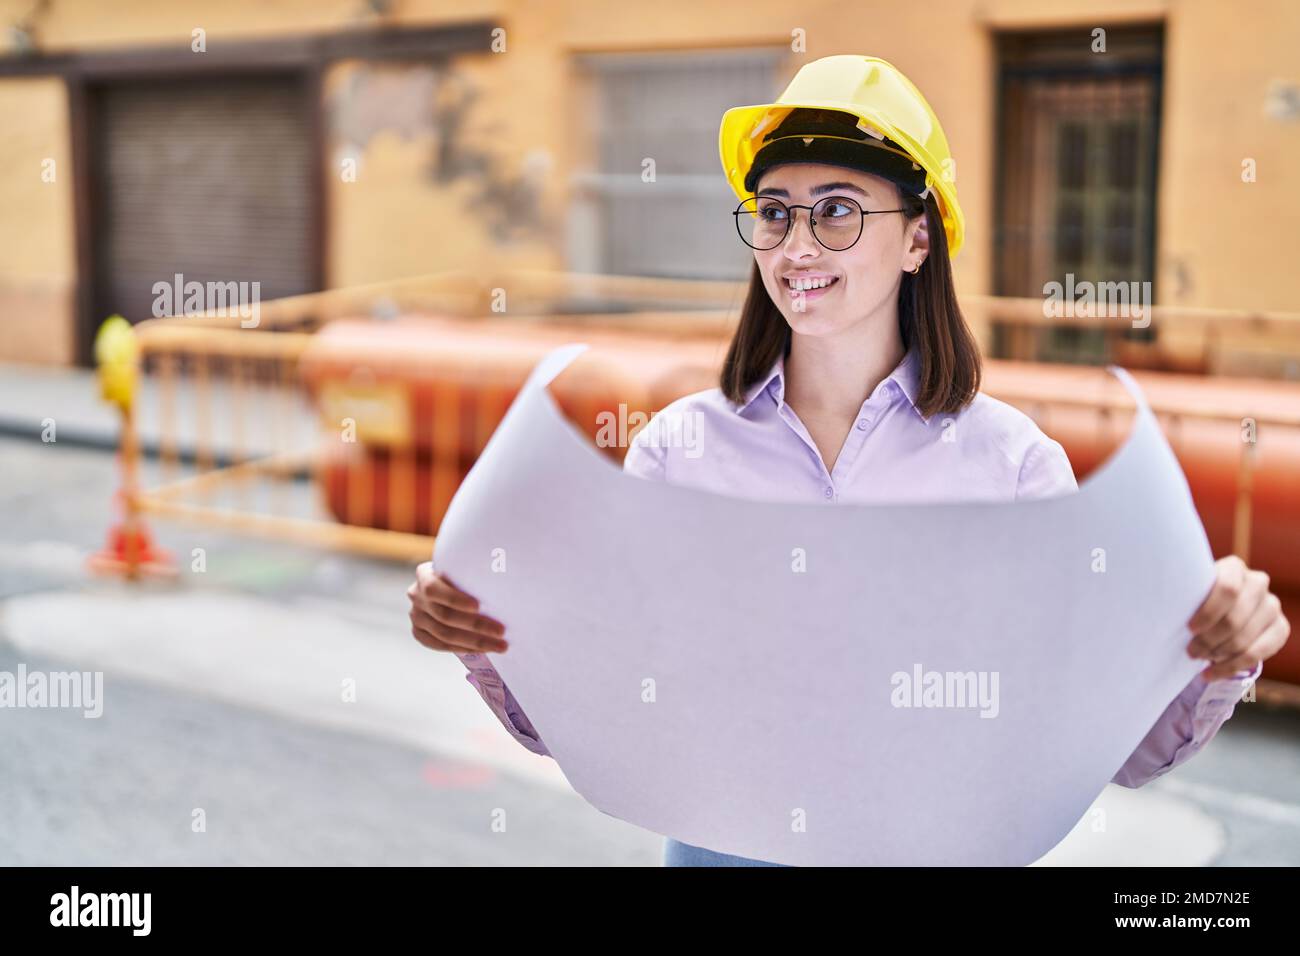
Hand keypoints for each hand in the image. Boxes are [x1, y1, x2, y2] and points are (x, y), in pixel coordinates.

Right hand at [408, 561, 508, 654]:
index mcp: (424, 574)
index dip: (454, 599)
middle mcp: (416, 595)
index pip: (434, 589)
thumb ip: (475, 571)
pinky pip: (440, 645)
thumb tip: (502, 569)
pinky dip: (464, 648)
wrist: (450, 585)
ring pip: (444, 634)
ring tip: (500, 645)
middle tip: (501, 631)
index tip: (478, 606)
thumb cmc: (464, 573)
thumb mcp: (465, 567)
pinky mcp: (419, 632)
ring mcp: (416, 616)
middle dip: (476, 625)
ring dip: (475, 642)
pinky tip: (484, 649)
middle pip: (445, 616)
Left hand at [1186, 555, 1289, 680]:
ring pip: (1245, 639)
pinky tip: (1210, 673)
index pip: (1228, 588)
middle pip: (1235, 619)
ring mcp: (1272, 605)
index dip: (1209, 612)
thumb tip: (1154, 606)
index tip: (1189, 629)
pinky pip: (1258, 654)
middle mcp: (1258, 582)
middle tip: (1190, 651)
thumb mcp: (1188, 592)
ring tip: (1199, 658)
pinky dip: (1230, 667)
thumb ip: (1181, 595)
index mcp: (1233, 567)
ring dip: (1218, 654)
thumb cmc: (1195, 599)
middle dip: (1209, 640)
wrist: (1220, 610)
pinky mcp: (1280, 628)